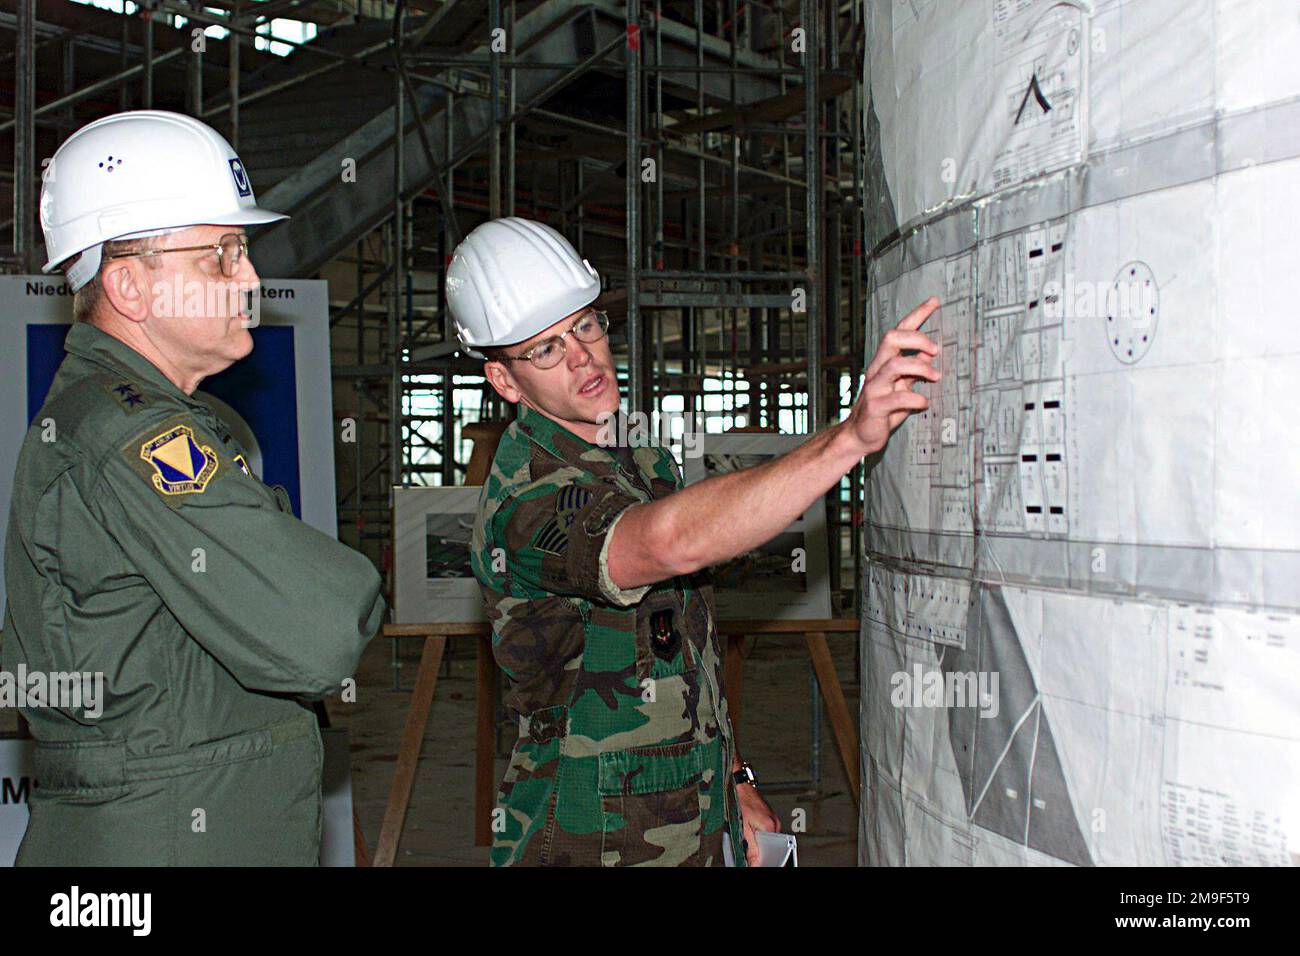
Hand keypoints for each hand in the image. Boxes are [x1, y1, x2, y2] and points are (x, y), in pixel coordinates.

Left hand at [736, 783, 780, 866]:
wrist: (739, 785)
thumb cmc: (740, 801)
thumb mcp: (742, 828)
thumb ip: (750, 848)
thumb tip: (755, 863)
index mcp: (770, 826)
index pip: (771, 851)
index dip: (762, 858)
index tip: (755, 861)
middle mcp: (775, 823)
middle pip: (769, 846)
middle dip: (759, 849)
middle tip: (748, 846)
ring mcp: (773, 819)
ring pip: (766, 839)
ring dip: (757, 841)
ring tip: (748, 834)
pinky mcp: (768, 817)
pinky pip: (765, 831)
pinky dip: (757, 833)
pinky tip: (749, 828)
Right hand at [844, 296, 940, 455]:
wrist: (861, 435)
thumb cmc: (884, 410)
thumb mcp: (902, 385)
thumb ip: (914, 369)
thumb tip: (931, 353)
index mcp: (883, 362)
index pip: (898, 331)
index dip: (916, 315)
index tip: (934, 302)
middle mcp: (876, 370)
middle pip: (892, 339)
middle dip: (917, 339)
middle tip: (936, 348)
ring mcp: (874, 388)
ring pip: (895, 365)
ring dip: (921, 368)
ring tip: (936, 376)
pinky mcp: (876, 407)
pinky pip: (897, 398)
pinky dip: (916, 398)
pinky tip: (924, 402)